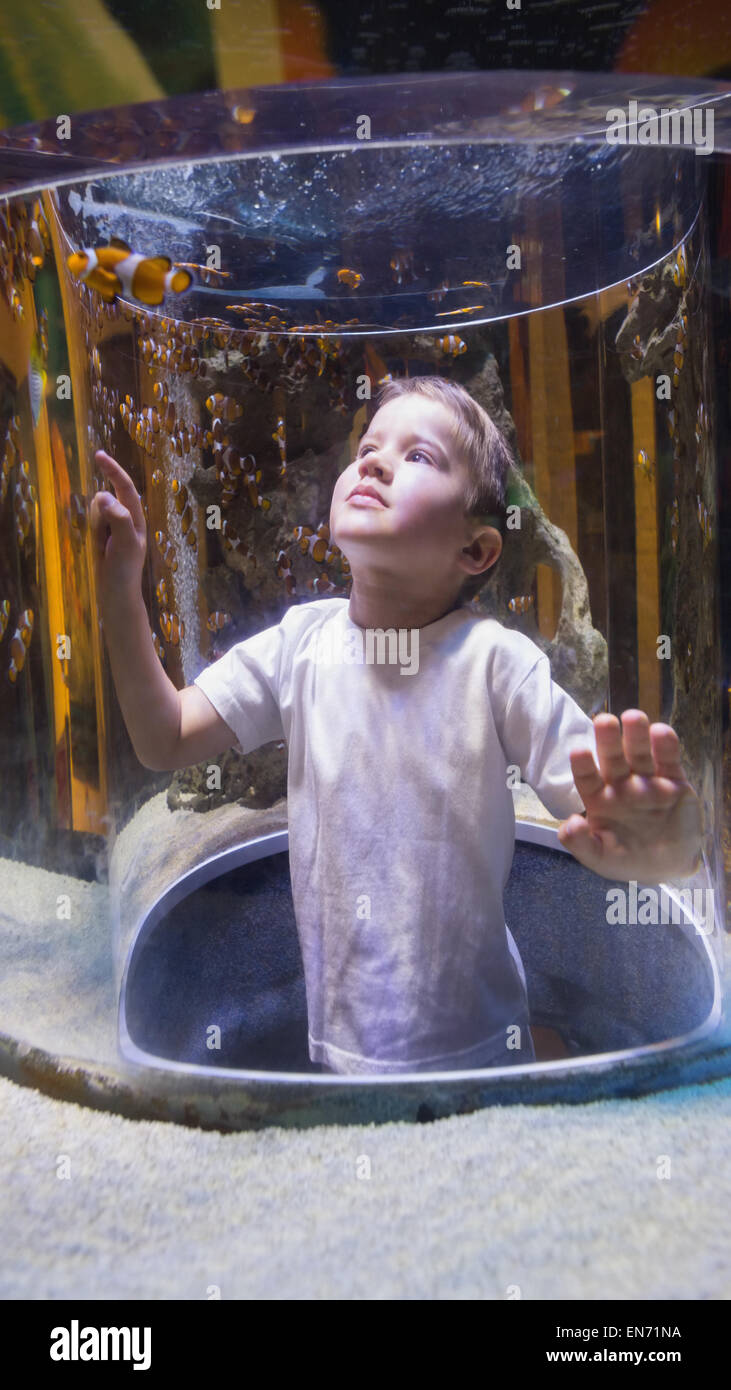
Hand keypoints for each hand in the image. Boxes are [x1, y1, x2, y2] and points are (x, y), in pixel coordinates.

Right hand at [89, 451, 147, 606]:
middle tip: (103, 540)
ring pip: (96, 512)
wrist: (116, 597)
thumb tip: (104, 495)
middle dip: (100, 514)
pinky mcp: (102, 538)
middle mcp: (126, 520)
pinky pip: (91, 525)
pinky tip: (98, 551)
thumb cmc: (125, 571)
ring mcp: (113, 529)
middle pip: (106, 500)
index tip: (98, 454)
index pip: (125, 488)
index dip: (113, 470)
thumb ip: (118, 519)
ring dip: (95, 527)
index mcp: (136, 518)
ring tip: (102, 548)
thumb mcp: (125, 544)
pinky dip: (92, 534)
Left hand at [556, 710, 702, 881]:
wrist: (670, 867)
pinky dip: (665, 746)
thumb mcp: (601, 858)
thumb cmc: (627, 860)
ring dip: (636, 735)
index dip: (583, 765)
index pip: (587, 778)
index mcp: (599, 799)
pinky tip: (661, 732)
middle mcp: (621, 785)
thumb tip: (567, 825)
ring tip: (633, 717)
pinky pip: (668, 761)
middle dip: (608, 740)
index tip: (578, 751)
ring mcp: (647, 780)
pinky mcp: (673, 781)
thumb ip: (581, 844)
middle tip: (604, 720)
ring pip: (639, 753)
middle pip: (612, 758)